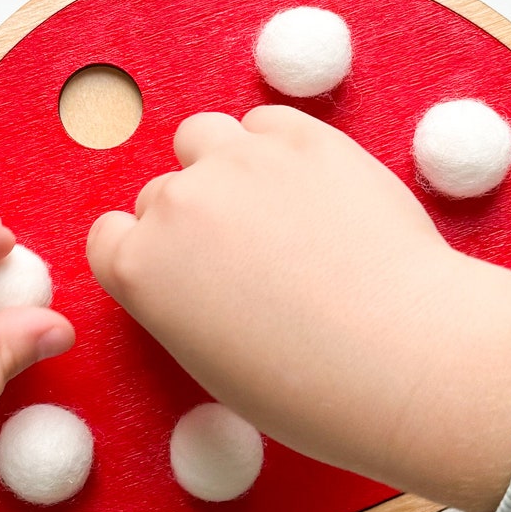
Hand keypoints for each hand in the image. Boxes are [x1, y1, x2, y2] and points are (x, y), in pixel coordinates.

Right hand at [87, 107, 510, 511]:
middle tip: (248, 256)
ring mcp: (239, 162)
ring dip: (223, 163)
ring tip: (271, 206)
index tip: (184, 271)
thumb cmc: (309, 389)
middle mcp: (176, 204)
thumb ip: (182, 303)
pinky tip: (311, 186)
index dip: (148, 253)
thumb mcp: (212, 363)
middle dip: (193, 218)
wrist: (399, 358)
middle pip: (161, 193)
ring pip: (203, 137)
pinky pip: (267, 121)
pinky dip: (279, 145)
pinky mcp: (304, 137)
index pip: (111, 236)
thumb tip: (201, 272)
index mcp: (139, 269)